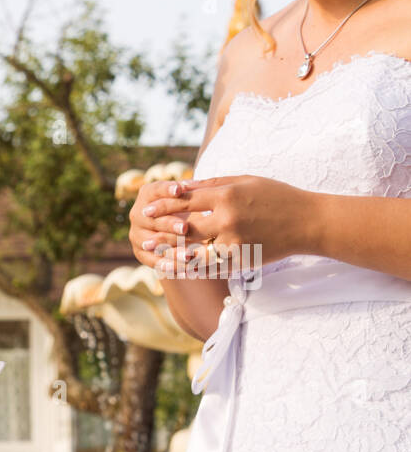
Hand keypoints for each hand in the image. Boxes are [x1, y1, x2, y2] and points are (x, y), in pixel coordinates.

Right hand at [128, 179, 190, 269]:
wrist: (182, 230)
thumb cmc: (191, 207)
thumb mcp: (192, 197)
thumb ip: (192, 191)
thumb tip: (196, 185)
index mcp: (147, 195)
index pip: (155, 190)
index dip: (166, 190)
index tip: (180, 190)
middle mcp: (138, 214)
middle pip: (151, 219)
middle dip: (168, 224)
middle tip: (185, 228)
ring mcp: (137, 234)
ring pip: (152, 242)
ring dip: (170, 248)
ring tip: (189, 255)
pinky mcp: (141, 252)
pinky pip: (153, 261)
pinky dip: (168, 265)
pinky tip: (183, 269)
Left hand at [136, 175, 313, 275]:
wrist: (309, 221)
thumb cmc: (277, 197)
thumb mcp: (247, 181)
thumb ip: (215, 183)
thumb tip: (184, 186)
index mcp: (228, 195)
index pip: (186, 200)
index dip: (164, 205)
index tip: (147, 209)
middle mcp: (228, 218)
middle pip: (185, 225)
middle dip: (161, 230)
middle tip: (142, 234)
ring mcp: (234, 241)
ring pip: (193, 250)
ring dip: (170, 254)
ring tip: (152, 255)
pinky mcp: (241, 259)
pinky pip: (210, 267)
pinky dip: (191, 269)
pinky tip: (177, 270)